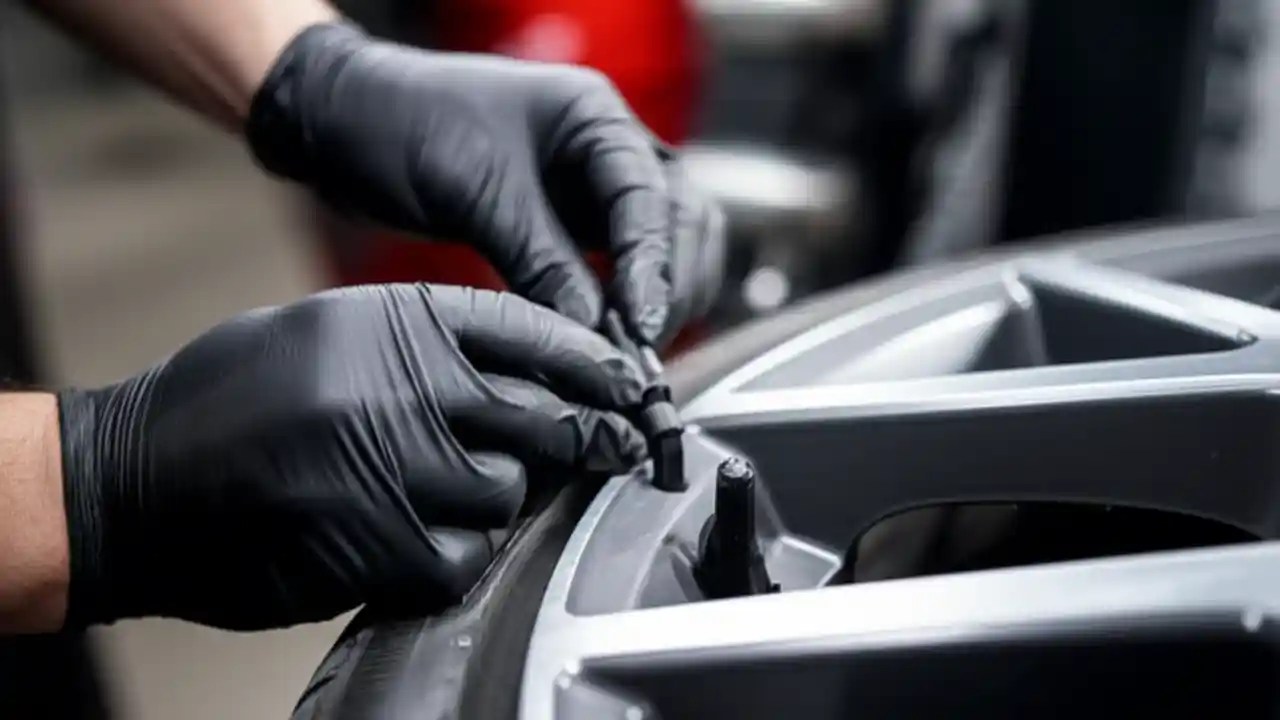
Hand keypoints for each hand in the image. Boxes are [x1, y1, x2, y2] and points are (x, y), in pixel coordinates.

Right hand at [57, 285, 645, 629]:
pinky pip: (470, 556)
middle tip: (616, 447)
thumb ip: (422, 343)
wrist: (139, 478)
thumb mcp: (329, 334)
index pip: (531, 330)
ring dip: (495, 499)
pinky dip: (455, 554)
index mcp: (397, 320)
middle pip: (546, 412)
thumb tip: (518, 371)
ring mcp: (404, 465)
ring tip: (439, 493)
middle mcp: (411, 386)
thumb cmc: (233, 400)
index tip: (629, 380)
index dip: (591, 359)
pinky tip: (410, 538)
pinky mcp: (390, 543)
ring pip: (512, 490)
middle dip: (590, 434)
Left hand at [247, 22, 723, 346]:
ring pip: (664, 250)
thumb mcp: (478, 194)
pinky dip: (621, 306)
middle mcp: (609, 149)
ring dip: (659, 300)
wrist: (346, 121)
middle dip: (671, 289)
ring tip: (629, 356)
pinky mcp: (571, 224)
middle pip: (682, 224)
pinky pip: (619, 268)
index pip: (652, 198)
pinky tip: (605, 342)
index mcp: (595, 118)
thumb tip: (595, 338)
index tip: (642, 329)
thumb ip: (543, 262)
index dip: (654, 268)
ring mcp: (594, 187)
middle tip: (641, 353)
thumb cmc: (406, 125)